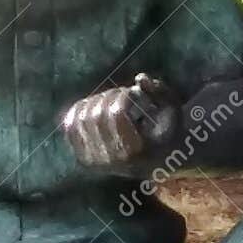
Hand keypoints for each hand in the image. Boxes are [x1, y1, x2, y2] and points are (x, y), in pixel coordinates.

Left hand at [62, 75, 180, 170]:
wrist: (159, 164)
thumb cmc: (166, 132)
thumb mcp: (172, 111)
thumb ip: (161, 92)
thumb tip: (140, 78)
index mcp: (136, 152)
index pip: (117, 114)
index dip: (123, 95)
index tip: (133, 92)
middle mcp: (113, 161)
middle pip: (97, 114)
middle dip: (110, 95)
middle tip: (122, 94)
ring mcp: (96, 162)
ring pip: (82, 119)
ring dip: (96, 100)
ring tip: (110, 100)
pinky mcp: (85, 159)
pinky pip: (70, 128)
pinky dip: (77, 110)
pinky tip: (91, 104)